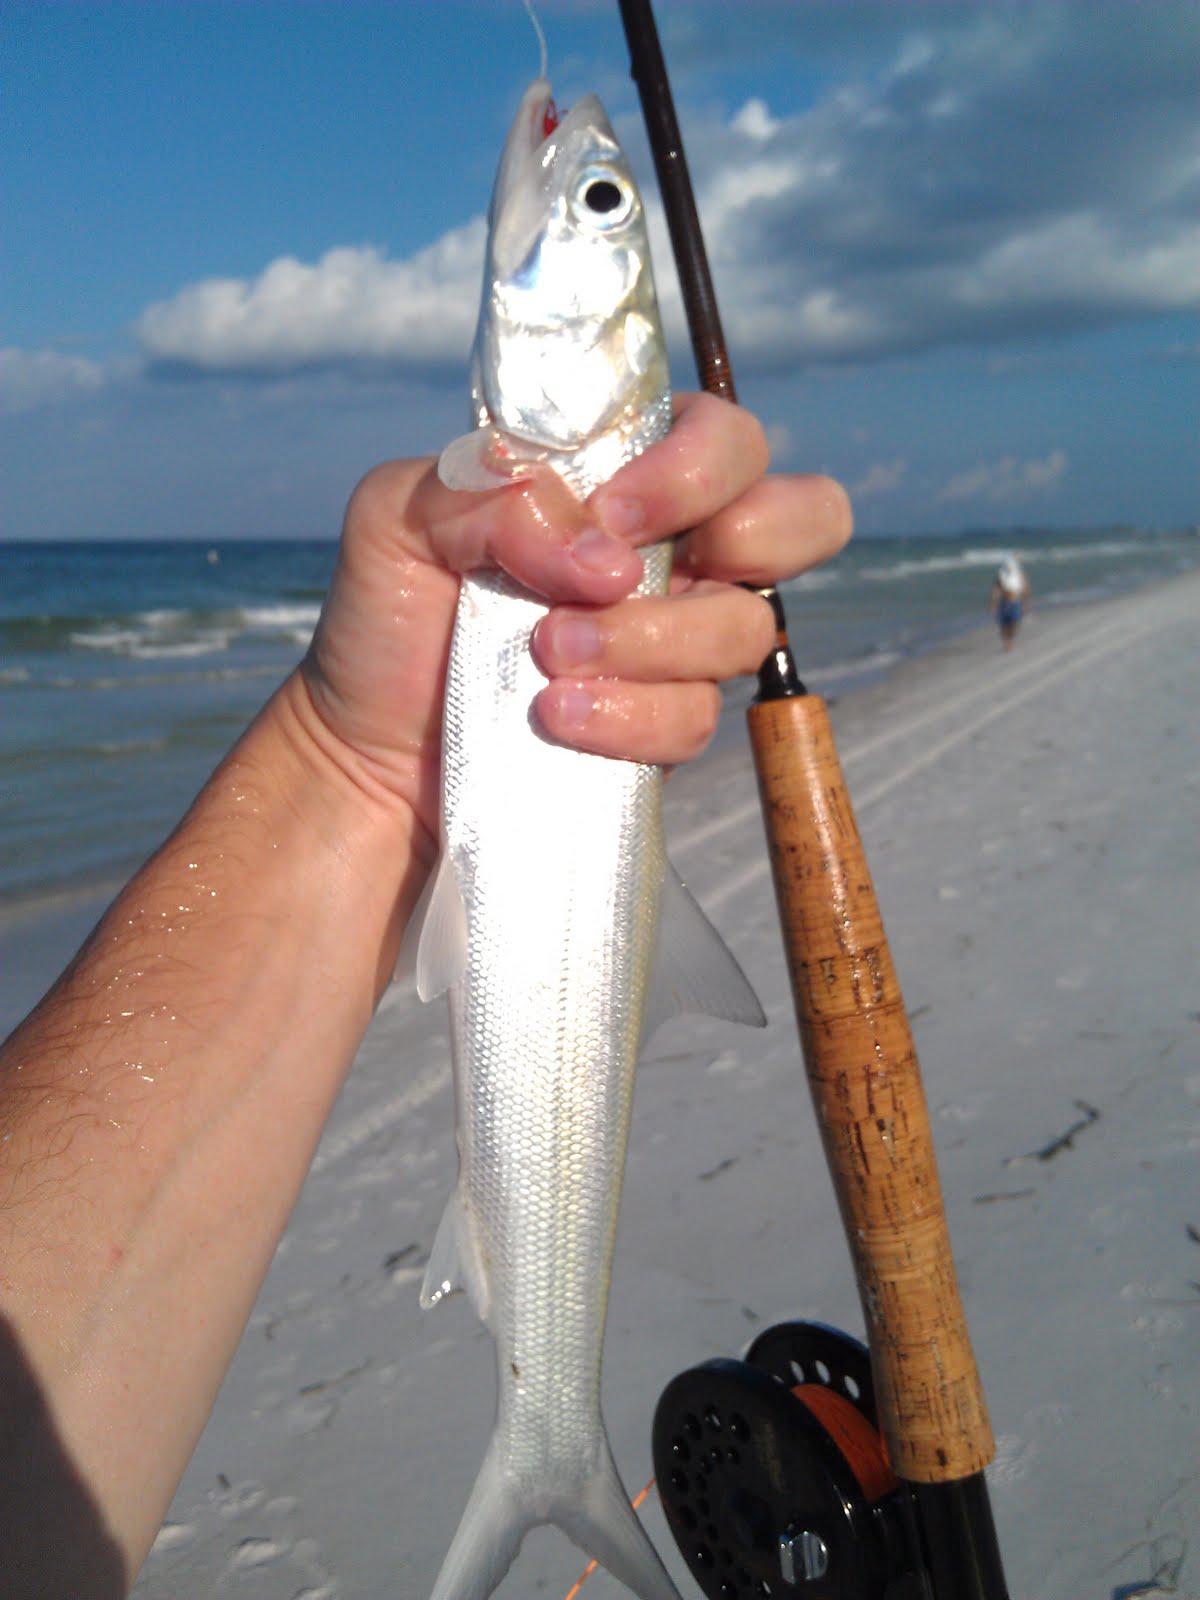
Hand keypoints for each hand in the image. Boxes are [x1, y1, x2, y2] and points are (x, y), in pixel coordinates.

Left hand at [299, 392, 851, 846]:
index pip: (725, 436)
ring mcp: (675, 645)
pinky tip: (554, 718)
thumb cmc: (387, 619)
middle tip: (625, 574)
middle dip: (746, 534)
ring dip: (647, 641)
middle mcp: (669, 553)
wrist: (369, 751)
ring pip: (745, 627)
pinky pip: (698, 717)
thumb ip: (482, 486)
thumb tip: (601, 553)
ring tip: (545, 656)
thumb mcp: (395, 516)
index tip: (612, 509)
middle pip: (805, 514)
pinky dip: (628, 717)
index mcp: (619, 478)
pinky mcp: (663, 727)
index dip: (697, 464)